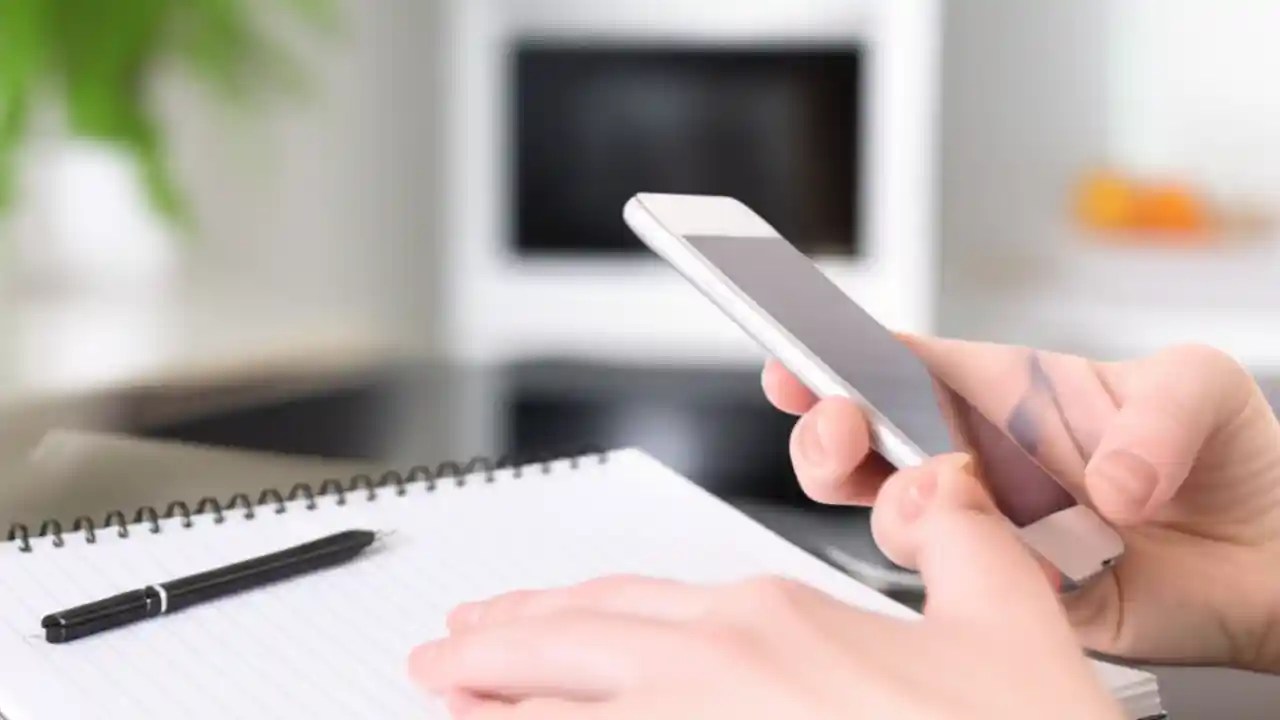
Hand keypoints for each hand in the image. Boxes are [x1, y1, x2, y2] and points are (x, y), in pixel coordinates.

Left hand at [408, 455, 1124, 719]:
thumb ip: (958, 542)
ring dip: (487, 698)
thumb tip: (944, 492)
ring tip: (440, 691)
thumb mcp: (1006, 617)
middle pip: (572, 643)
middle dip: (497, 644)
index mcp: (775, 620)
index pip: (636, 598)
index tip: (525, 615)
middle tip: (444, 650)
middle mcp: (717, 667)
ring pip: (554, 707)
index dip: (568, 605)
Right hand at [763, 338, 1279, 671]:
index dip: (834, 358)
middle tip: (841, 429)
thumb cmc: (1230, 457)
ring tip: (949, 494)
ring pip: (895, 521)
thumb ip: (1155, 413)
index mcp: (1003, 393)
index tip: (792, 358)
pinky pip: (967, 589)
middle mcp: (982, 461)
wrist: (1275, 559)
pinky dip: (974, 578)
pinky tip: (1021, 562)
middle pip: (866, 448)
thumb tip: (1106, 483)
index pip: (899, 366)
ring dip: (900, 507)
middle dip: (829, 439)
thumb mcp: (1202, 389)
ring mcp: (991, 531)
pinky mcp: (1015, 596)